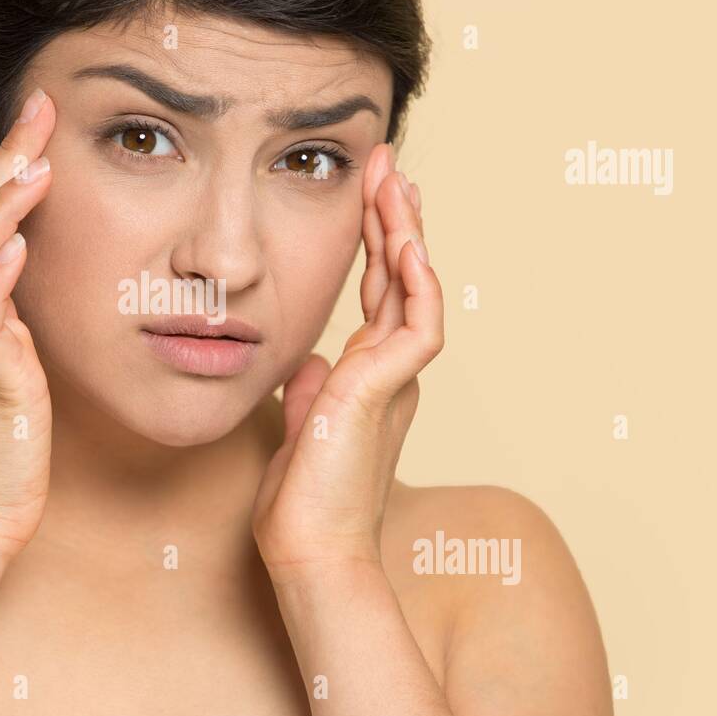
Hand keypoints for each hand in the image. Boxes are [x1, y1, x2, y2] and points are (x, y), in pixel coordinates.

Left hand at [251, 143, 442, 574]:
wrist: (309, 550)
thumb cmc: (301, 503)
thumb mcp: (299, 431)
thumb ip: (309, 392)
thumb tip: (308, 363)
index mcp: (367, 377)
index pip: (377, 295)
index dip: (376, 244)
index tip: (370, 197)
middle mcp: (388, 372)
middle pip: (399, 279)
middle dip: (394, 219)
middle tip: (388, 165)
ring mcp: (393, 381)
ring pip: (413, 290)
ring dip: (404, 233)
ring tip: (394, 179)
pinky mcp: (386, 392)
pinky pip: (417, 325)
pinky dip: (414, 282)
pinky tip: (406, 242)